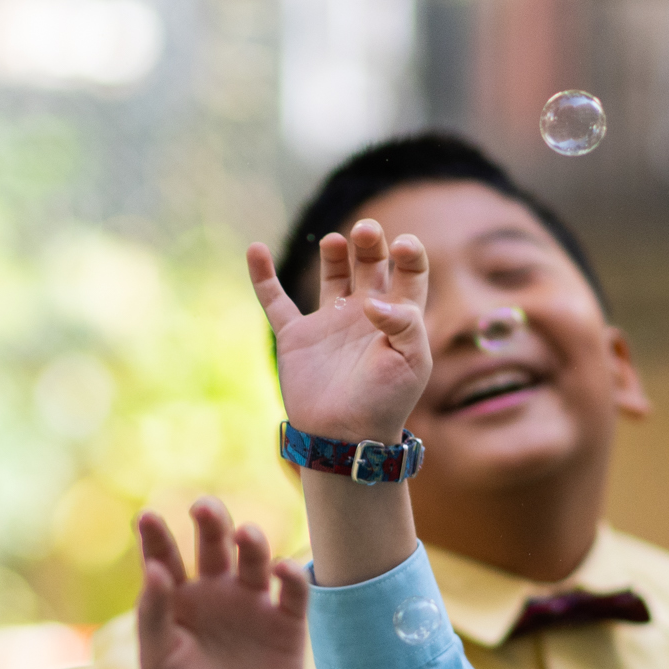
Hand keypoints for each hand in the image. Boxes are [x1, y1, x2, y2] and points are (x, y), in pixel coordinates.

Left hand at [133, 499, 307, 668]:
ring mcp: (253, 603)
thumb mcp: (157, 657)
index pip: (165, 557)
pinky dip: (292, 576)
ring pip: (255, 558)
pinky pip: (293, 592)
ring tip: (245, 534)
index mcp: (180, 595)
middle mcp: (217, 590)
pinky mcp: (287, 621)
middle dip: (211, 523)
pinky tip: (282, 568)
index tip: (146, 517)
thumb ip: (152, 612)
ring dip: (252, 541)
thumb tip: (152, 569)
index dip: (156, 537)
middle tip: (203, 508)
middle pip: (214, 544)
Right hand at [247, 219, 431, 447]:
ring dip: (335, 253)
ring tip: (335, 242)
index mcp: (399, 318)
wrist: (345, 437)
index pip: (409, 272)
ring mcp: (330, 322)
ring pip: (333, 273)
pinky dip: (262, 276)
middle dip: (370, 242)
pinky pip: (275, 301)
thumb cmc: (386, 402)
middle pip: (370, 263)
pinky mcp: (297, 336)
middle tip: (365, 232)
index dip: (409, 254)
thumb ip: (405, 325)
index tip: (402, 246)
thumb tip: (373, 302)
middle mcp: (366, 313)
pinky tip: (255, 249)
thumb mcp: (412, 363)